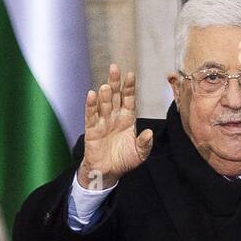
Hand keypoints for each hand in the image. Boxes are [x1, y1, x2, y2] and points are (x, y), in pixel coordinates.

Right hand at [76, 63, 152, 191]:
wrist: (108, 172)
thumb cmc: (124, 160)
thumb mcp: (140, 153)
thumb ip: (145, 143)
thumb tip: (149, 132)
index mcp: (127, 119)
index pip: (128, 99)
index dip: (129, 87)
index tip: (130, 74)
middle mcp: (114, 117)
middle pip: (115, 96)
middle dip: (115, 82)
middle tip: (114, 68)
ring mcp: (102, 122)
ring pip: (103, 104)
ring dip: (105, 95)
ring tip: (107, 86)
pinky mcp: (92, 130)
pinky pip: (91, 116)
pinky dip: (91, 105)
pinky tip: (91, 95)